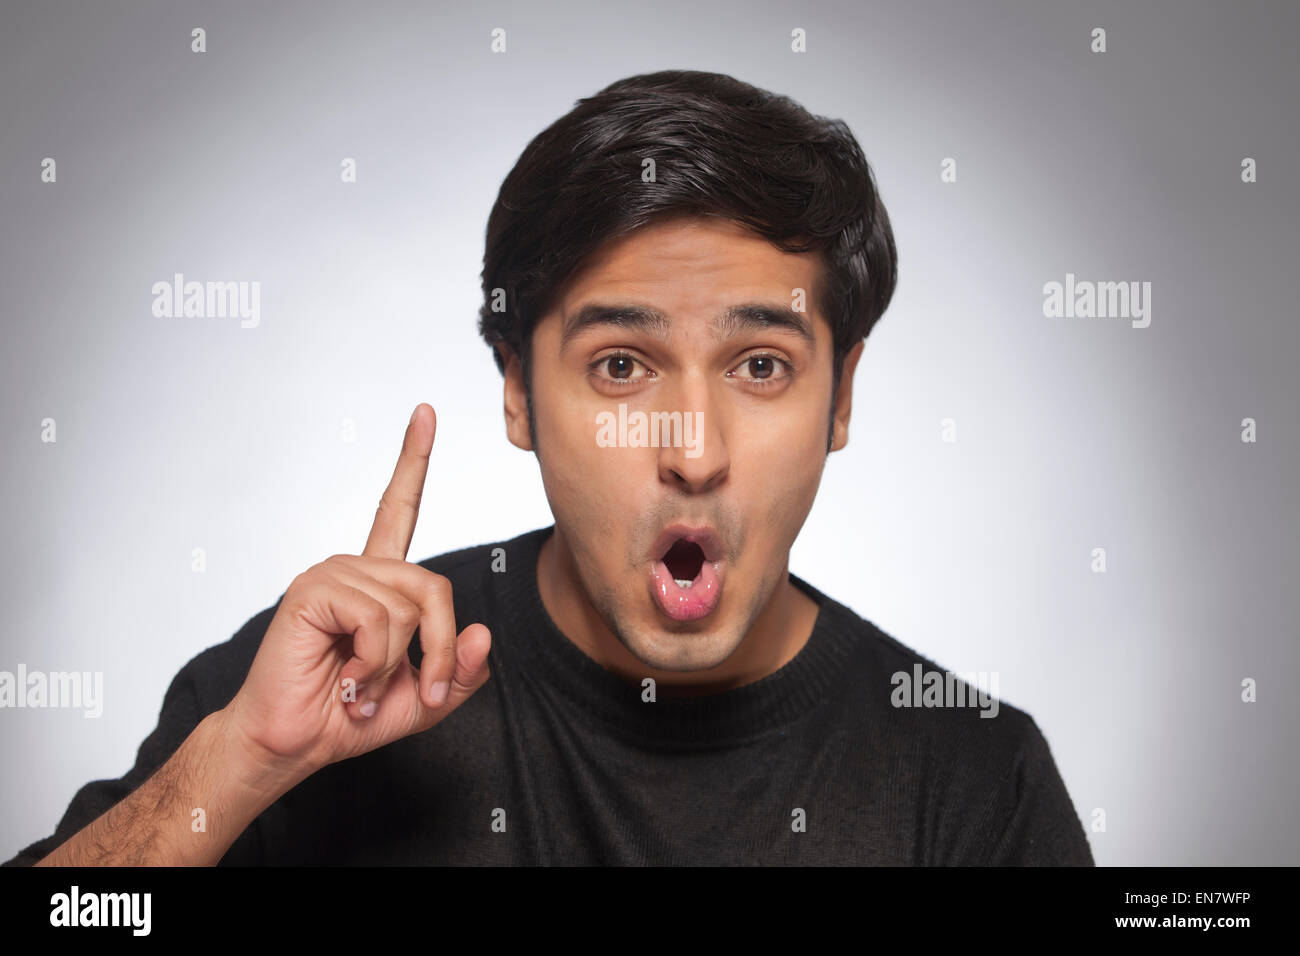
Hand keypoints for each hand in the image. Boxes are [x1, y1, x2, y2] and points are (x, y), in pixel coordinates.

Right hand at [222, 404, 491, 777]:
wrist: (293, 743)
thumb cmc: (350, 716)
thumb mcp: (425, 699)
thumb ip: (461, 670)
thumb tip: (483, 632)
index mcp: (377, 580)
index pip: (399, 509)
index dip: (413, 461)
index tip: (425, 413)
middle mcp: (354, 567)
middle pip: (435, 586)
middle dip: (439, 649)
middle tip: (414, 690)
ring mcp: (331, 573)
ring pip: (410, 607)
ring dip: (399, 662)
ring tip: (362, 683)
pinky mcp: (312, 590)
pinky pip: (377, 617)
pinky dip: (373, 660)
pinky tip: (345, 677)